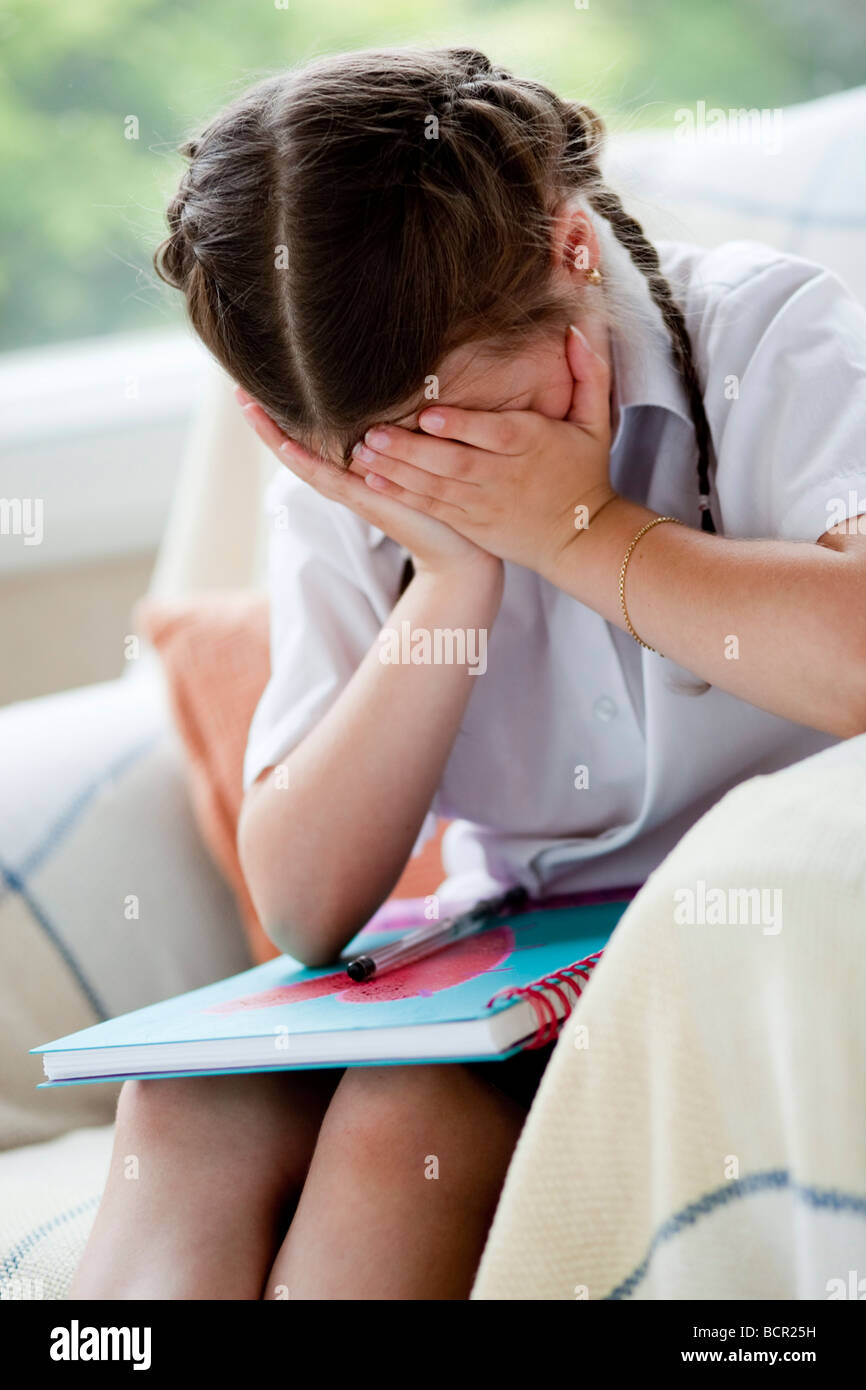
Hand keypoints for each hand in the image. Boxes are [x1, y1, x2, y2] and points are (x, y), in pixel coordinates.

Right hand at [234, 390, 502, 586]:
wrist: (462, 553)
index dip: (282, 419)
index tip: (258, 390)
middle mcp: (346, 482)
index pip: (309, 441)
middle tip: (236, 392)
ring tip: (247, 406)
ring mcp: (352, 493)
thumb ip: (405, 437)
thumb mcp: (421, 459)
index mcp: (356, 472)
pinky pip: (329, 479)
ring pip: (301, 461)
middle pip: (293, 450)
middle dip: (265, 422)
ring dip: (273, 436)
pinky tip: (285, 443)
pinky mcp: (366, 502)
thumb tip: (403, 398)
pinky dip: (305, 461)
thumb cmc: (447, 505)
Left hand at [346, 318, 615, 579]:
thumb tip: (577, 326)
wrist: (582, 538)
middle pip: (455, 462)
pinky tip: (373, 482)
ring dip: (396, 470)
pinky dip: (403, 496)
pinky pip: (434, 508)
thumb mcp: (597, 421)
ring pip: (436, 487)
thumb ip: (588, 372)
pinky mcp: (473, 524)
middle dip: (410, 449)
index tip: (428, 415)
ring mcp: (486, 504)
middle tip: (371, 433)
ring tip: (360, 453)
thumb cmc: (586, 472)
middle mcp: (506, 477)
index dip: (460, 426)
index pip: (494, 434)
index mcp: (534, 445)